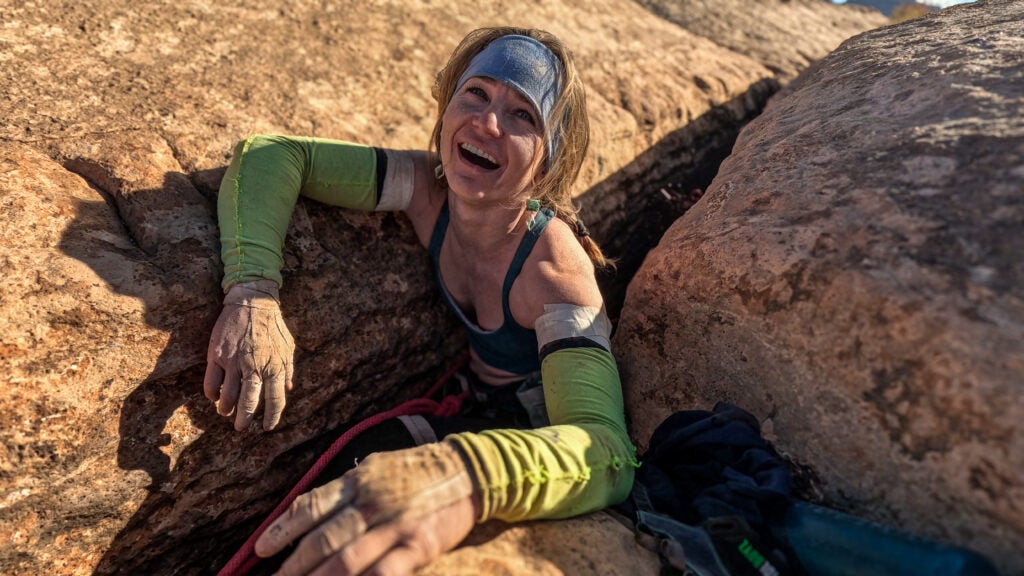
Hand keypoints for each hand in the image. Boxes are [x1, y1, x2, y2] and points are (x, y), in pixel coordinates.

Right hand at [204, 279, 295, 430]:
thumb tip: (288, 389)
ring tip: (226, 413)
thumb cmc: (273, 326)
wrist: (252, 302)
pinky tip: (214, 397)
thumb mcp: (288, 347)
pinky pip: (211, 382)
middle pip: (248, 403)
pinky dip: (211, 394)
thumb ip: (288, 370)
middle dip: (244, 420)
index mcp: (275, 367)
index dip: (272, 416)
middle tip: (241, 428)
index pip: (275, 400)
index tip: (267, 427)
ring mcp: (234, 362)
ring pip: (227, 396)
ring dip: (226, 409)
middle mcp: (254, 367)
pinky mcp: (217, 355)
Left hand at [255, 442, 477, 575]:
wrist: (469, 471)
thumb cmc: (418, 470)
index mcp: (359, 481)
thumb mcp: (378, 467)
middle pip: (324, 539)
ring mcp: (394, 526)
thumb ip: (346, 489)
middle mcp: (372, 503)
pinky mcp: (417, 546)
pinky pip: (384, 573)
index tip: (261, 549)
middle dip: (294, 566)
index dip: (283, 529)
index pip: (311, 506)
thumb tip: (310, 509)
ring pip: (347, 560)